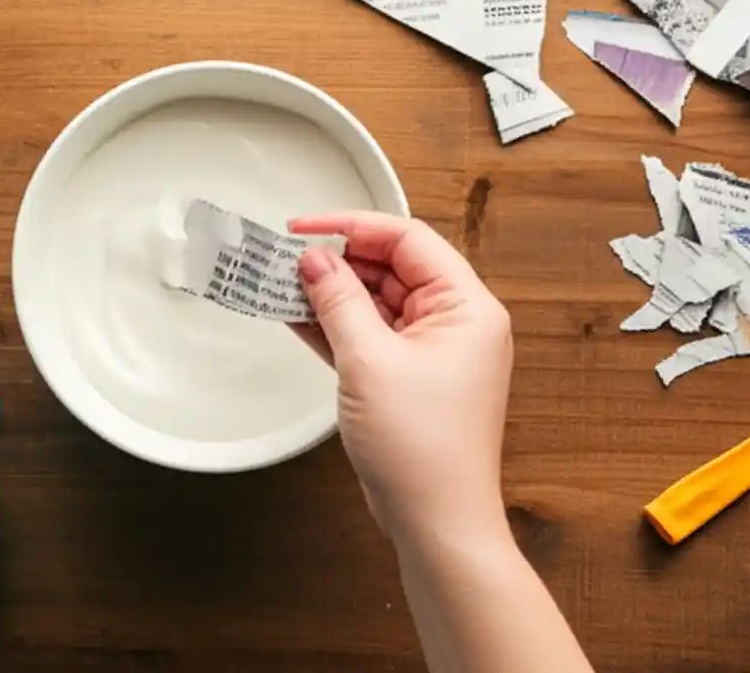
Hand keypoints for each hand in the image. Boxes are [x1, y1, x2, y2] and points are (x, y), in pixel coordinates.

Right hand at [291, 211, 513, 541]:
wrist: (436, 523)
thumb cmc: (424, 451)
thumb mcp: (370, 362)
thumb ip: (339, 302)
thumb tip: (315, 260)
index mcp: (467, 307)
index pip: (408, 240)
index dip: (353, 226)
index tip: (305, 226)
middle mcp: (456, 324)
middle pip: (391, 268)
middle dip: (337, 261)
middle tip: (285, 258)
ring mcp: (432, 353)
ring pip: (375, 302)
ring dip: (331, 294)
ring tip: (282, 283)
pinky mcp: (407, 379)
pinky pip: (369, 336)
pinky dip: (335, 326)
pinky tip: (296, 314)